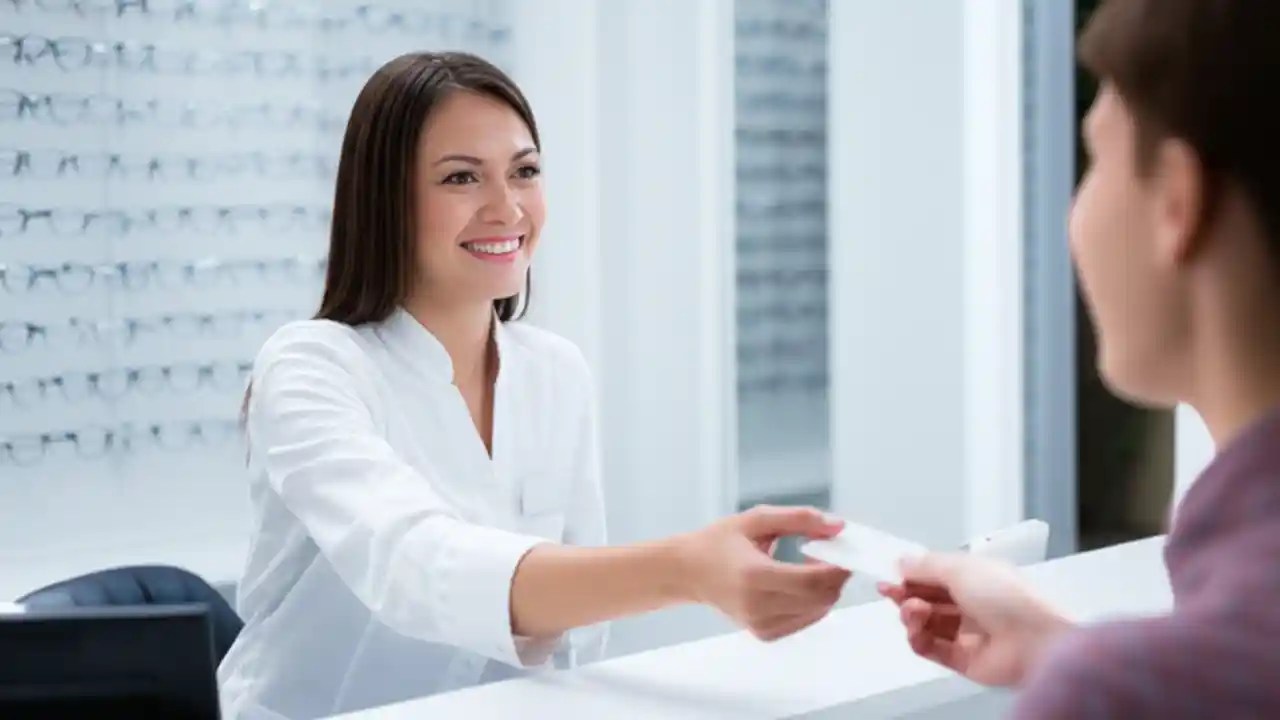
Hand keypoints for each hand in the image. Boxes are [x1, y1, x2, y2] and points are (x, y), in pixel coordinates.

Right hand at [676, 505, 850, 641]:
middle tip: (836, 557)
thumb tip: (838, 526)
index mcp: (754, 575)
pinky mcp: (763, 633)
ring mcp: (760, 624)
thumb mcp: (756, 519)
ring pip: (817, 612)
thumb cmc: (719, 542)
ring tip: (816, 568)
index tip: (845, 551)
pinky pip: (804, 621)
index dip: (837, 568)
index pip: (812, 580)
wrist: (688, 572)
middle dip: (837, 578)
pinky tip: (801, 585)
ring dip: (827, 590)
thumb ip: (799, 518)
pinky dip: (813, 603)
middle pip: (820, 599)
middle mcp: (757, 605)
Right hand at [877, 554, 1072, 686]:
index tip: (888, 576)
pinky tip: (916, 631)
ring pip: (927, 624)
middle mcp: (971, 604)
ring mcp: (967, 633)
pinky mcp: (963, 660)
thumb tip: (901, 562)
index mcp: (975, 578)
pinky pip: (932, 649)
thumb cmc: (1004, 596)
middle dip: (907, 595)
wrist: (1035, 641)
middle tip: (892, 593)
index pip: (935, 575)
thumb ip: (926, 565)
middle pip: (928, 599)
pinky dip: (919, 639)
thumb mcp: (961, 568)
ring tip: (913, 612)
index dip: (910, 575)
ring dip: (912, 616)